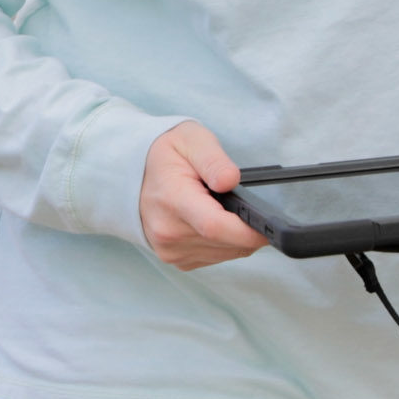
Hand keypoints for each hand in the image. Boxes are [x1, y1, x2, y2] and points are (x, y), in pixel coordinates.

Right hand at [139, 121, 266, 269]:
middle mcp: (168, 232)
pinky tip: (212, 221)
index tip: (270, 225)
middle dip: (247, 227)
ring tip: (220, 208)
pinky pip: (216, 258)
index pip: (215, 226)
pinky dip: (224, 243)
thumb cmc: (163, 156)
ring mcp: (171, 250)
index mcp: (172, 199)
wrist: (128, 175)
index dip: (249, 230)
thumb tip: (231, 180)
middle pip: (227, 242)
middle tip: (241, 202)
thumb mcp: (190, 139)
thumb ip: (213, 159)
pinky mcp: (176, 260)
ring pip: (227, 253)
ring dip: (235, 236)